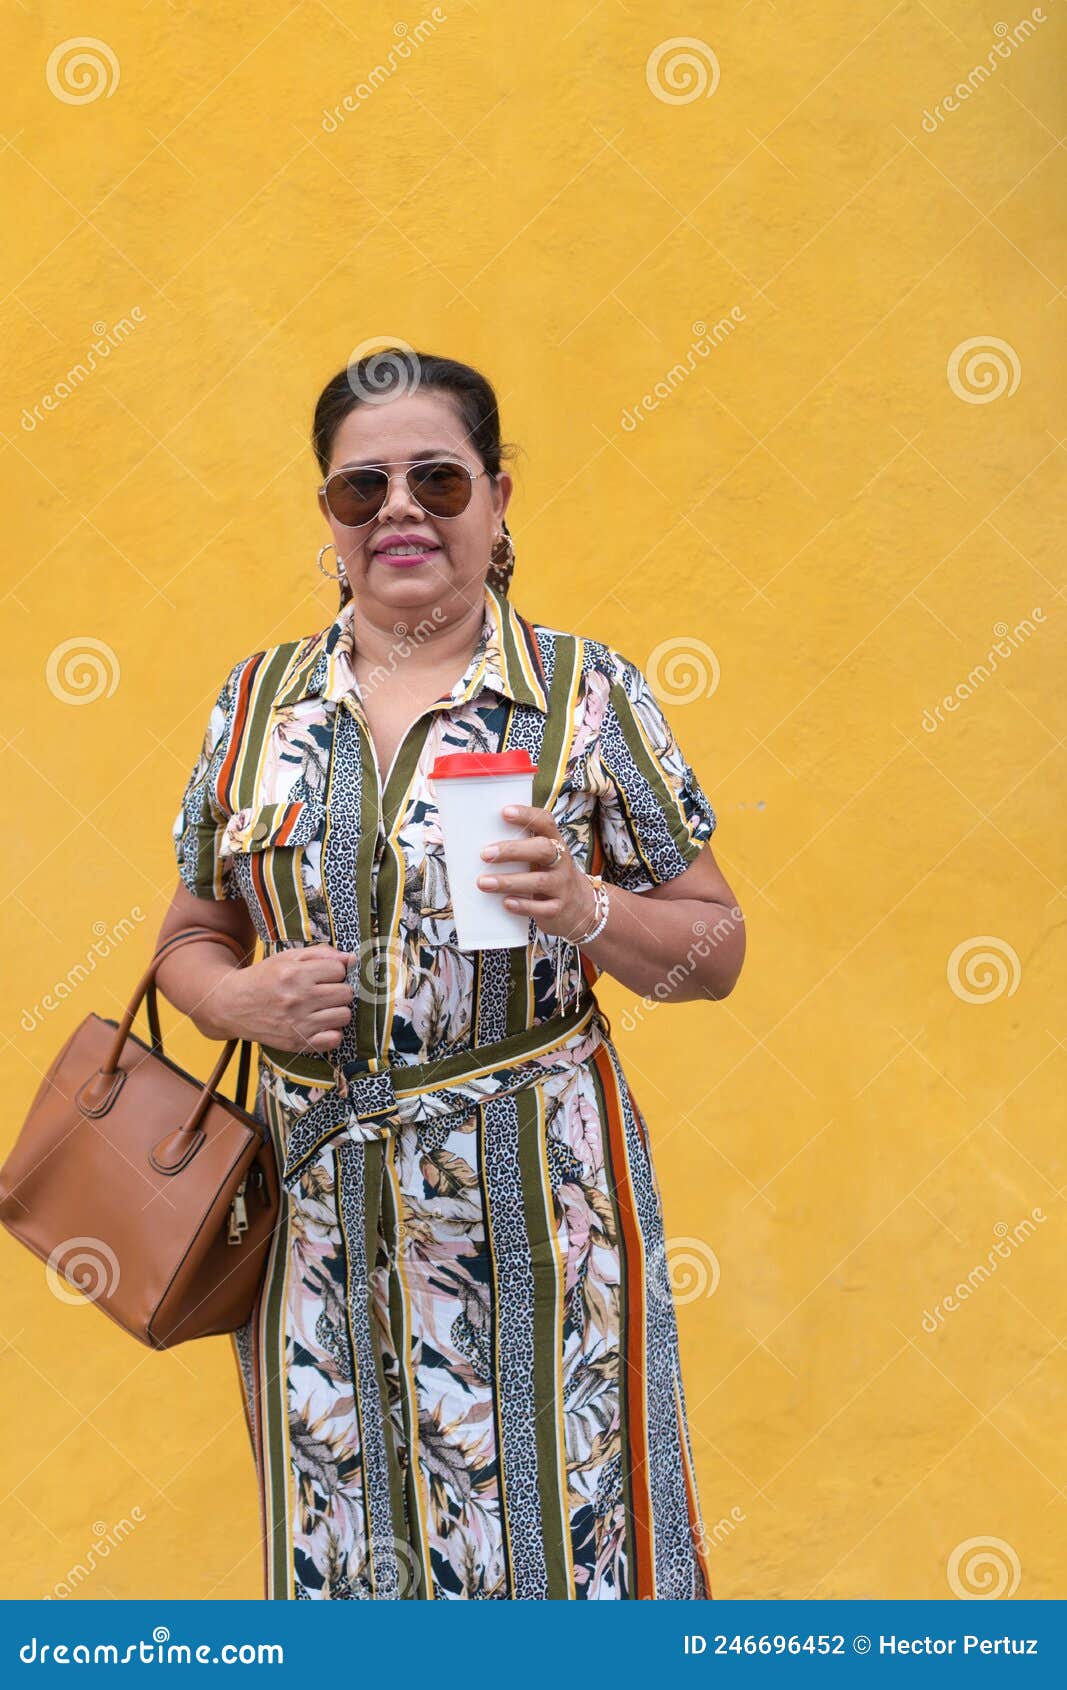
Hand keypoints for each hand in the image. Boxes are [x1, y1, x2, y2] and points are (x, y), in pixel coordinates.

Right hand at [207, 944, 355, 1053]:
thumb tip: (351, 959)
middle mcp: (297, 999)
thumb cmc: (263, 978)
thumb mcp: (287, 958)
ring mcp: (297, 1023)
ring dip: (337, 1010)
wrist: (231, 1005)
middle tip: (324, 991)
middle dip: (338, 989)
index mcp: (295, 974)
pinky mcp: (296, 1043)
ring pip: (344, 1015)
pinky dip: (331, 1033)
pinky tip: (320, 1024)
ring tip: (322, 1007)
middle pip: (345, 993)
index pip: (340, 970)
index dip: (334, 971)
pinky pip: (334, 1040)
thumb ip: (320, 953)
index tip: (324, 975)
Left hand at [475, 804, 597, 941]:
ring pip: (538, 881)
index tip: (504, 812)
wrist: (581, 908)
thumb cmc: (548, 876)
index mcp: (554, 843)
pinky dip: (523, 905)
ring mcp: (562, 886)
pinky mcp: (558, 909)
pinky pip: (541, 908)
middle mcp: (561, 862)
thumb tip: (473, 843)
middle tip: (485, 854)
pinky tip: (506, 903)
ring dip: (509, 881)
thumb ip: (520, 849)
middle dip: (512, 850)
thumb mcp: (541, 859)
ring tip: (484, 883)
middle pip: (542, 849)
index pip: (545, 822)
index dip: (527, 815)